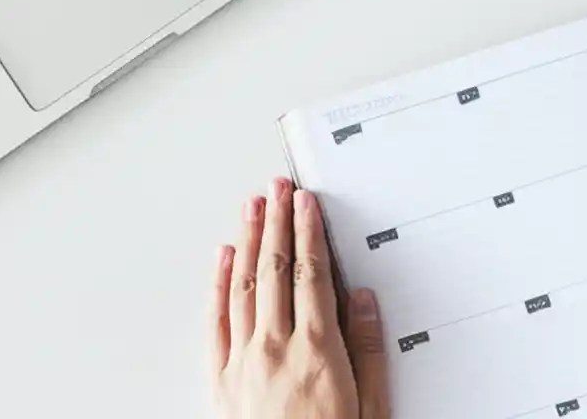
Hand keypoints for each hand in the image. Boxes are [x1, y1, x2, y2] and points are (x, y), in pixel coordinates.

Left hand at [211, 178, 388, 418]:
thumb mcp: (372, 406)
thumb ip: (368, 349)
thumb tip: (363, 299)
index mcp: (316, 350)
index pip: (310, 274)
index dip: (308, 232)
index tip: (307, 204)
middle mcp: (274, 348)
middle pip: (274, 270)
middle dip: (276, 223)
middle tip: (277, 189)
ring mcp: (242, 362)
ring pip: (242, 285)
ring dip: (247, 241)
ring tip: (251, 208)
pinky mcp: (219, 379)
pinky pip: (215, 320)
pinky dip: (217, 284)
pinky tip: (222, 259)